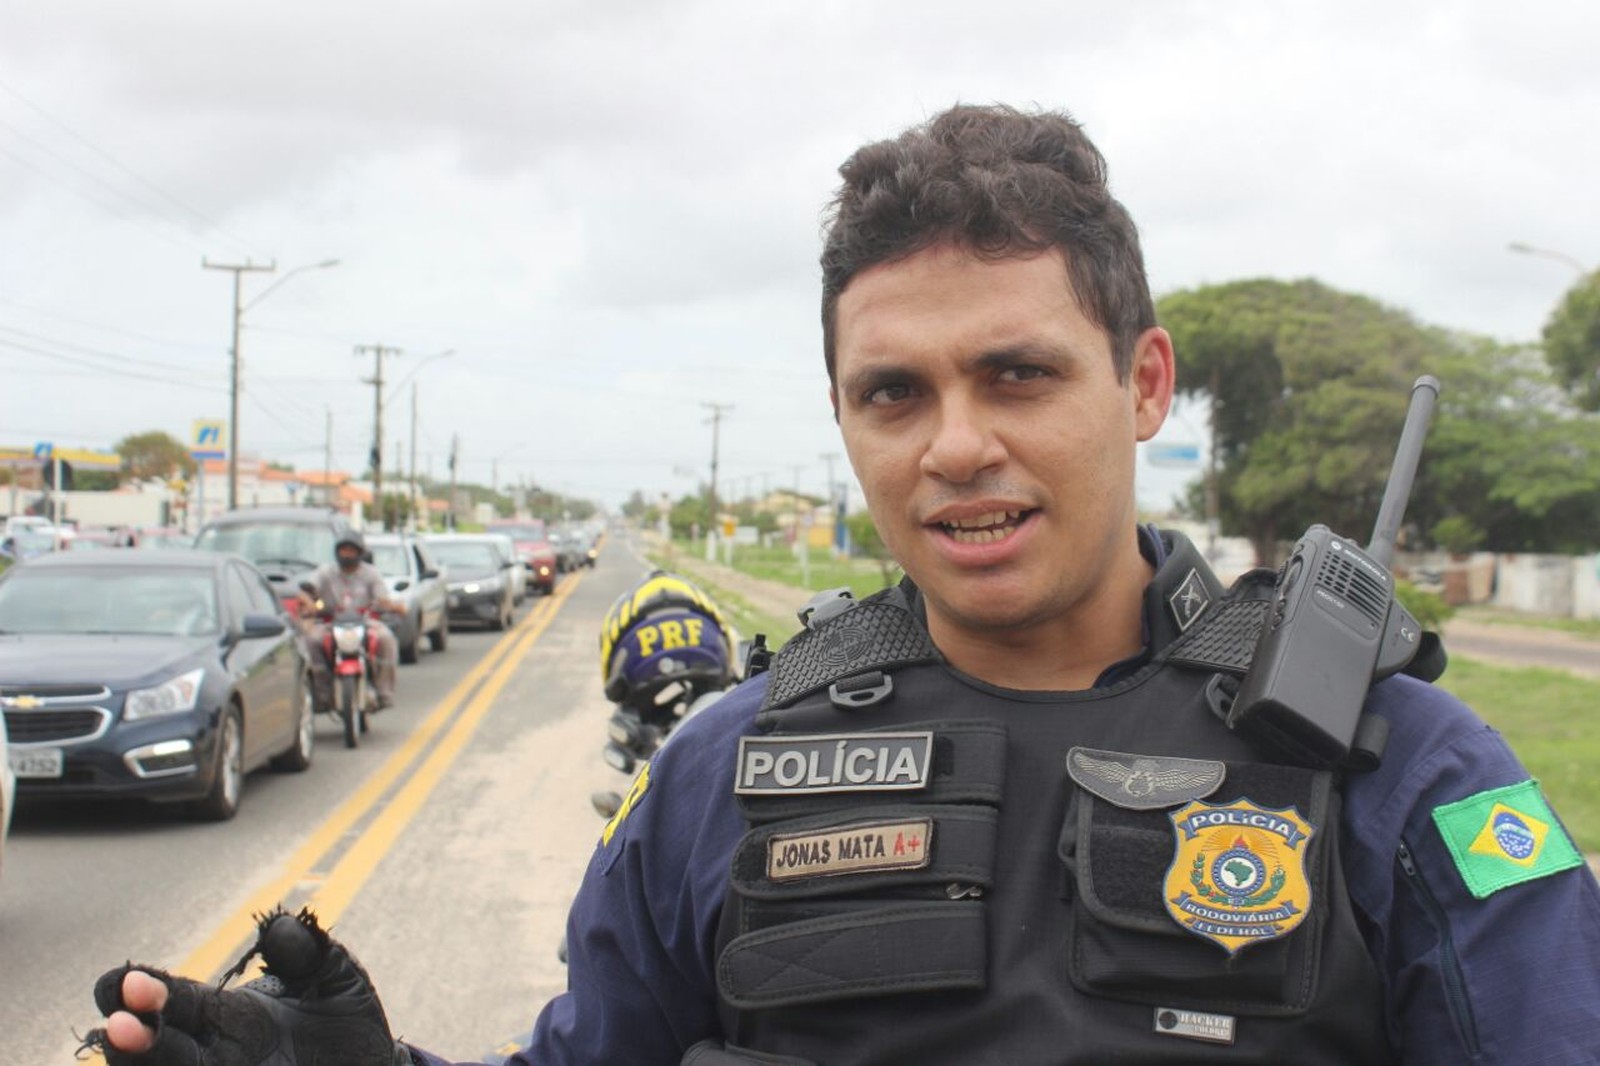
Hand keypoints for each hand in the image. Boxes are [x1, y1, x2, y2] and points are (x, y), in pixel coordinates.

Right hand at [82, 908, 408, 1064]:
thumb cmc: (347, 1025)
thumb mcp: (335, 978)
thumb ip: (307, 951)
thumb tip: (281, 927)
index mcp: (225, 1014)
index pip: (168, 1001)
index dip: (139, 992)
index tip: (124, 981)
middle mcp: (214, 1053)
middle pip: (155, 1049)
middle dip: (135, 1039)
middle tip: (120, 1024)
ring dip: (148, 1064)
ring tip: (130, 1044)